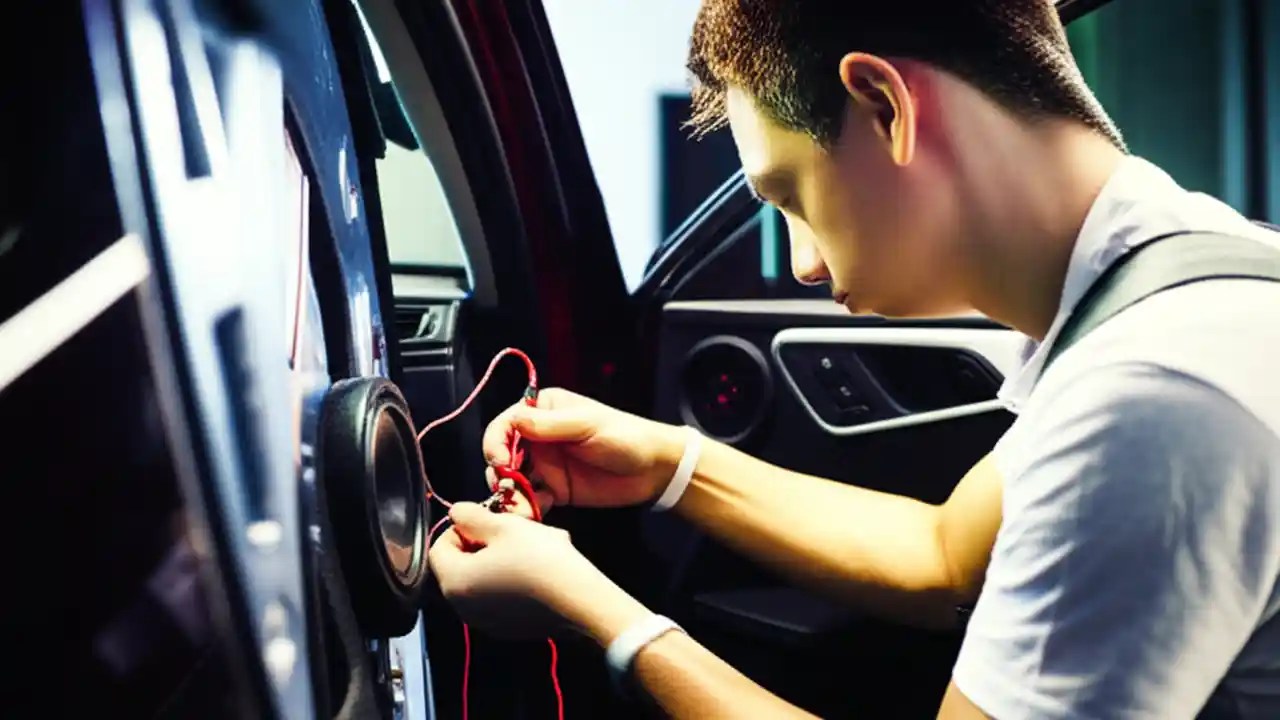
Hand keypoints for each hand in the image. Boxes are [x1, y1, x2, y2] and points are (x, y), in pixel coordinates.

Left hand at [429, 502, 604, 637]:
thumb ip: (472, 516)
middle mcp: (462, 608)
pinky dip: (510, 583)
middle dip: (481, 544)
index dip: (462, 528)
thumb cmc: (540, 560)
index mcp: (454, 582)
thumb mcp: (504, 526)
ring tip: (528, 551)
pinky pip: (498, 599)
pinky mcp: (507, 630)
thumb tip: (457, 513)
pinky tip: (536, 573)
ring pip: (481, 580)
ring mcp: (484, 622)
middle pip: (460, 565)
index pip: (439, 546)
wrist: (580, 603)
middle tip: (511, 533)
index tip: (489, 522)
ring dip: (498, 561)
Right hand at [482, 388, 684, 509]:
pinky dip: (527, 507)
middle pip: (502, 454)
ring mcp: (545, 465)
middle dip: (499, 473)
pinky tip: (537, 511)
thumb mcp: (588, 426)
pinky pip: (529, 500)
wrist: (654, 469)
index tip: (499, 460)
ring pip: (511, 480)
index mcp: (544, 411)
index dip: (495, 442)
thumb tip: (514, 420)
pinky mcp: (554, 490)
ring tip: (521, 506)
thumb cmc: (626, 436)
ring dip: (510, 494)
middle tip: (508, 488)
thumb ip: (549, 425)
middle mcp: (539, 437)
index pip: (506, 424)